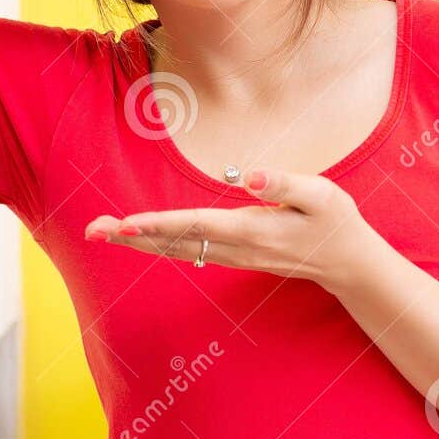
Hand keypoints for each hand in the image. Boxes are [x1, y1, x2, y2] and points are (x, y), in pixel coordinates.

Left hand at [83, 168, 381, 293]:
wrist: (346, 263)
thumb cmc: (335, 222)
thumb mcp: (320, 195)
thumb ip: (283, 183)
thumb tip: (246, 176)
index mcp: (251, 229)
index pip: (195, 225)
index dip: (159, 223)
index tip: (127, 223)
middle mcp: (234, 247)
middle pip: (173, 242)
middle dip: (131, 237)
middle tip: (92, 231)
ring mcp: (230, 255)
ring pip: (174, 250)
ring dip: (136, 243)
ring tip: (102, 234)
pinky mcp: (231, 255)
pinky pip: (185, 252)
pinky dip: (156, 246)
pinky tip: (136, 240)